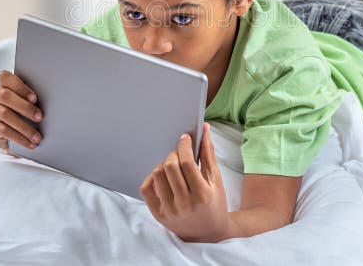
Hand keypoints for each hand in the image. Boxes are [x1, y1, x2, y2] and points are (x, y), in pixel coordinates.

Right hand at [0, 70, 43, 155]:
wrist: (12, 134)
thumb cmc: (24, 113)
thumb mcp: (28, 104)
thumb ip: (32, 98)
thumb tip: (53, 100)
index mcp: (4, 85)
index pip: (5, 77)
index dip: (20, 87)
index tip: (35, 98)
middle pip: (5, 96)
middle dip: (25, 107)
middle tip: (40, 117)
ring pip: (4, 114)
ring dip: (24, 126)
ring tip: (37, 136)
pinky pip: (3, 130)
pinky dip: (19, 137)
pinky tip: (29, 143)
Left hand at [140, 122, 230, 242]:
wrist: (208, 233)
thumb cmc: (214, 203)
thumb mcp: (216, 179)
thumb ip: (208, 153)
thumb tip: (203, 128)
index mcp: (202, 194)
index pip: (187, 163)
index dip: (184, 146)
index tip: (185, 138)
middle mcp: (184, 204)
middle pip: (170, 167)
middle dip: (174, 154)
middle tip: (179, 152)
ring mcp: (169, 211)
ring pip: (157, 175)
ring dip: (163, 164)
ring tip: (172, 165)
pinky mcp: (158, 215)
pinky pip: (147, 188)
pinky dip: (152, 177)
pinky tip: (162, 175)